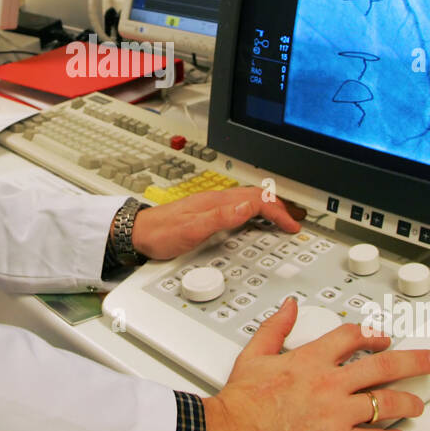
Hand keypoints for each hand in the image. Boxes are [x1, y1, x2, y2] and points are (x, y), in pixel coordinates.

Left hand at [129, 185, 305, 261]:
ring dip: (267, 208)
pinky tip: (252, 221)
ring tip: (280, 219)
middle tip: (293, 221)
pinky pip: (238, 209)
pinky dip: (253, 213)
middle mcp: (215, 200)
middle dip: (278, 206)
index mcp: (216, 202)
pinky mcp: (206, 214)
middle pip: (255, 196)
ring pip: (247, 201)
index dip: (278, 211)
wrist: (137, 234)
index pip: (256, 200)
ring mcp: (211, 206)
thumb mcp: (191, 229)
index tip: (291, 226)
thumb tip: (247, 206)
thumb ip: (220, 218)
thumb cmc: (160, 233)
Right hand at [193, 298, 429, 430]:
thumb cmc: (238, 403)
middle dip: (413, 361)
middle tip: (428, 360)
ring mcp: (336, 415)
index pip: (352, 337)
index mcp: (310, 360)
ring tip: (417, 404)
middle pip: (383, 367)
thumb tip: (289, 308)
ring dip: (408, 403)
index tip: (382, 339)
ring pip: (386, 404)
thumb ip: (276, 328)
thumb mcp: (254, 354)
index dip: (373, 336)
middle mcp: (328, 384)